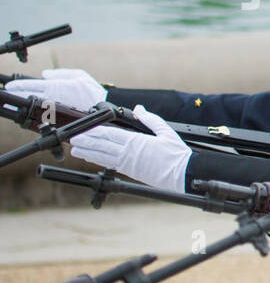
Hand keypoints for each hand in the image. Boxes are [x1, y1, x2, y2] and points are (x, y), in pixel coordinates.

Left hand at [6, 68, 106, 110]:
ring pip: (31, 105)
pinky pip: (41, 114)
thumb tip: (44, 74)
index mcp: (55, 86)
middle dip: (16, 94)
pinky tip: (27, 112)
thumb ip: (60, 73)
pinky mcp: (56, 117)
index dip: (17, 85)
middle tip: (6, 94)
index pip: (30, 85)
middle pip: (27, 95)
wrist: (102, 109)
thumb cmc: (91, 91)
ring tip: (14, 102)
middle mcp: (51, 97)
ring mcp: (52, 108)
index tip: (9, 86)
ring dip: (22, 104)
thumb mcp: (79, 75)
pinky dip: (33, 113)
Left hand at [69, 105, 191, 192]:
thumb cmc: (176, 154)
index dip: (95, 131)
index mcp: (137, 141)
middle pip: (103, 145)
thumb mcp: (166, 131)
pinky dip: (98, 161)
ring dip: (88, 152)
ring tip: (75, 150)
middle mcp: (129, 152)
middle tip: (73, 138)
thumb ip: (150, 119)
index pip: (110, 134)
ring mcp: (128, 163)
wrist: (182, 173)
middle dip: (86, 141)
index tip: (84, 129)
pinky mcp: (130, 172)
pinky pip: (109, 165)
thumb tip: (139, 109)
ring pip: (103, 156)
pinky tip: (90, 158)